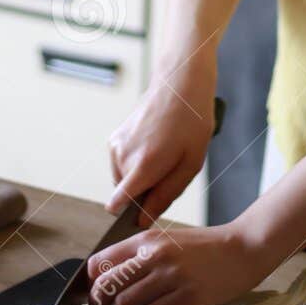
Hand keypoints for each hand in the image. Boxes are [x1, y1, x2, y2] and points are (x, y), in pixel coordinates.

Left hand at [86, 222, 275, 304]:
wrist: (243, 248)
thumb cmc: (204, 246)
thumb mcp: (167, 239)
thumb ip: (140, 254)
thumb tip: (109, 277)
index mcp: (146, 239)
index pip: (100, 262)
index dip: (91, 282)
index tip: (96, 291)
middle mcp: (154, 256)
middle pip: (106, 286)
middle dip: (100, 302)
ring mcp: (171, 277)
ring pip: (126, 304)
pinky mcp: (187, 297)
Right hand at [106, 64, 217, 222]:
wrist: (179, 86)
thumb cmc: (191, 124)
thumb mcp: (190, 165)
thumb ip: (165, 196)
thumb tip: (143, 219)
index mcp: (144, 165)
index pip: (117, 204)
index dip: (128, 216)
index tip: (141, 217)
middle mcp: (123, 156)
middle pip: (125, 195)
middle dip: (144, 192)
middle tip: (169, 172)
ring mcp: (115, 146)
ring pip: (123, 180)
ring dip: (140, 177)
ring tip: (163, 155)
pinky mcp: (114, 138)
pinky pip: (121, 165)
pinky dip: (135, 164)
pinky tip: (154, 147)